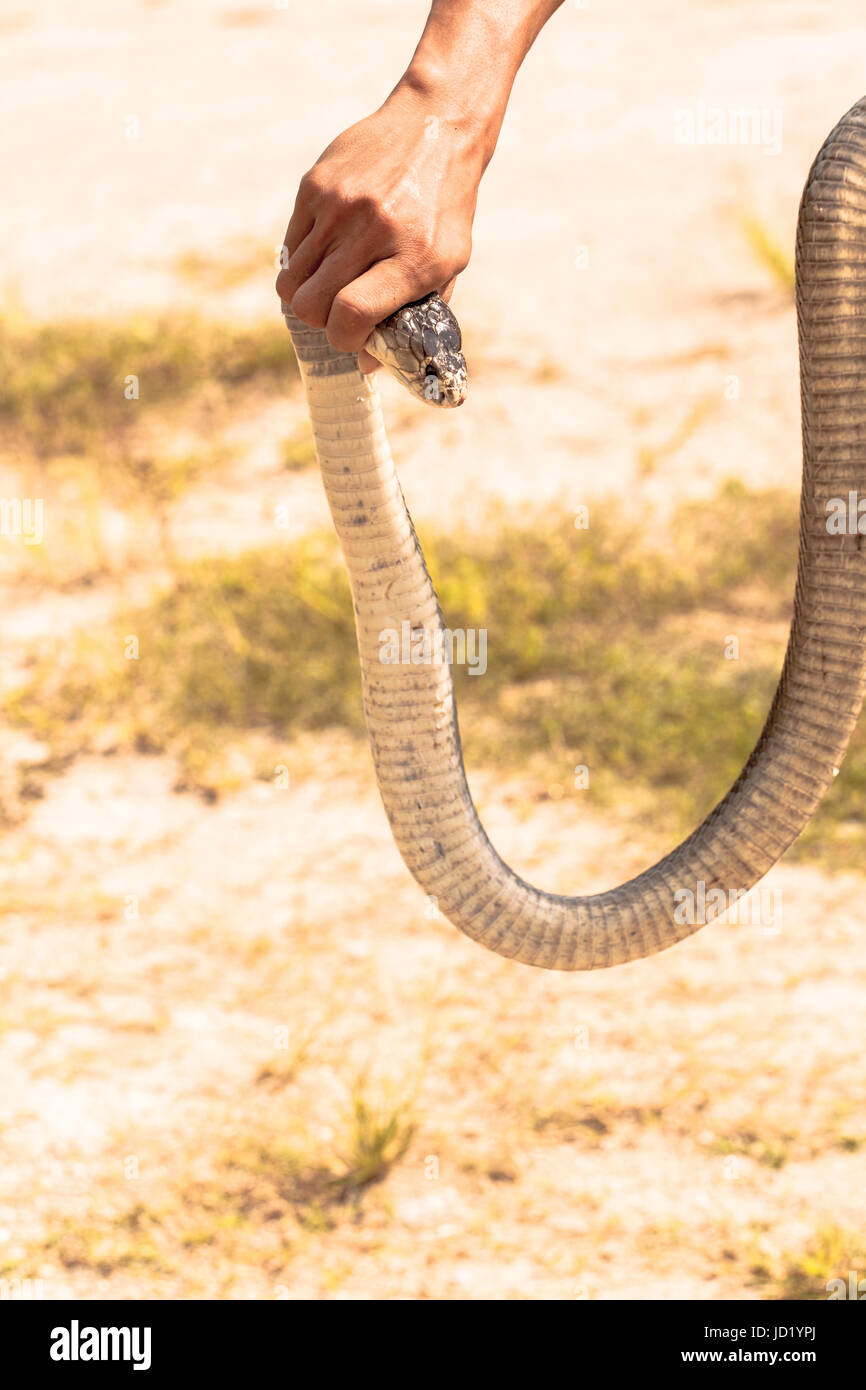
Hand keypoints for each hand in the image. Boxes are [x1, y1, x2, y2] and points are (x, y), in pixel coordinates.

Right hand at [275, 79, 482, 370]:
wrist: (436, 126)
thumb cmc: (444, 208)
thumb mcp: (448, 262)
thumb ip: (412, 315)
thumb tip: (365, 367)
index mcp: (416, 257)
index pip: (352, 314)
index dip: (343, 338)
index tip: (349, 337)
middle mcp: (375, 229)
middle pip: (312, 304)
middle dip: (319, 321)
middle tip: (335, 312)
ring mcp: (340, 205)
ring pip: (292, 280)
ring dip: (305, 293)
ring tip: (328, 283)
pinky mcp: (315, 185)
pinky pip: (290, 246)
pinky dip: (302, 259)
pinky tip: (327, 248)